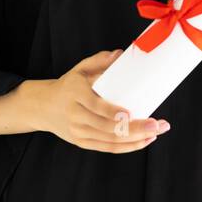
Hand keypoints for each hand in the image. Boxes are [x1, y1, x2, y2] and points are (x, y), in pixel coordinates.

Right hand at [31, 49, 170, 151]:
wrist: (44, 106)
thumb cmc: (68, 85)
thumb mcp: (79, 69)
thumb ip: (99, 61)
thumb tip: (120, 54)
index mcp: (75, 94)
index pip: (96, 106)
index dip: (114, 113)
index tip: (132, 113)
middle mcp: (75, 116)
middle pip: (107, 127)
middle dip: (135, 128)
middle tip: (157, 124)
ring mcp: (78, 132)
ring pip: (110, 140)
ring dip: (136, 139)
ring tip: (156, 132)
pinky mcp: (82, 142)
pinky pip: (107, 148)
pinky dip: (127, 147)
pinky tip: (144, 141)